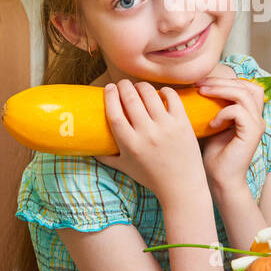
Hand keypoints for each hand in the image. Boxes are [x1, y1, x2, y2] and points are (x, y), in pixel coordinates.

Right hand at [94, 79, 205, 199]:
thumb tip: (88, 149)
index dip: (110, 96)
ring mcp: (166, 127)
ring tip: (139, 87)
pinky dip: (164, 91)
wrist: (181, 186)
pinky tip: (160, 93)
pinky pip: (172, 97)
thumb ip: (106, 157)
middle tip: (123, 84)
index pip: (115, 113)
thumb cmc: (150, 177)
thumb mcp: (125, 167)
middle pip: (130, 99)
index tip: (109, 88)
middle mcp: (147, 133)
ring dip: (142, 86)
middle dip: (124, 86)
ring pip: (150, 94)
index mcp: (130, 144)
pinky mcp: (182, 123)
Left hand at [195, 75, 265, 198]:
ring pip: (244, 93)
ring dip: (220, 90)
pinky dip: (223, 112)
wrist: (220, 181)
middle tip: (199, 84)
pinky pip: (238, 111)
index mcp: (249, 114)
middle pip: (247, 85)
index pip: (247, 85)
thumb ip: (212, 108)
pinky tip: (211, 123)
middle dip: (221, 81)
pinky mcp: (252, 133)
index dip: (226, 80)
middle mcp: (257, 118)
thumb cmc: (214, 156)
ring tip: (202, 93)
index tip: (202, 83)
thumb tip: (196, 88)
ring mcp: (256, 125)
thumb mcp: (212, 125)